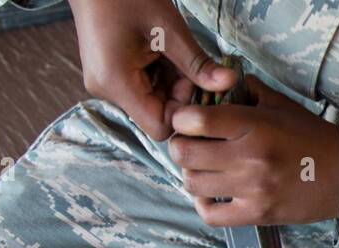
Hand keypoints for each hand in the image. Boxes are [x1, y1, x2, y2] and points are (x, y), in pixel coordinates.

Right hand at [68, 0, 236, 140]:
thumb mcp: (169, 30)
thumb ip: (198, 63)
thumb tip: (231, 83)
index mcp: (116, 84)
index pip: (160, 128)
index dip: (183, 112)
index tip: (193, 82)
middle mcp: (107, 91)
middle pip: (157, 115)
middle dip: (180, 95)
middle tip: (189, 65)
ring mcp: (107, 84)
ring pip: (153, 102)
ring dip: (171, 84)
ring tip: (173, 54)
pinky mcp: (111, 75)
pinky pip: (144, 88)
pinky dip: (160, 76)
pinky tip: (163, 54)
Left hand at [168, 79, 338, 226]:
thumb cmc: (313, 138)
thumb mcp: (282, 106)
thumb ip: (248, 91)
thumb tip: (218, 83)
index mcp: (254, 126)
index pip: (194, 119)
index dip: (182, 118)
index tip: (188, 121)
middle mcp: (249, 158)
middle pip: (185, 153)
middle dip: (181, 147)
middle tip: (191, 146)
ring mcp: (253, 189)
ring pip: (193, 183)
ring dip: (192, 175)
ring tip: (204, 171)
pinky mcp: (258, 214)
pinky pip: (211, 215)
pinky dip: (204, 205)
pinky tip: (212, 196)